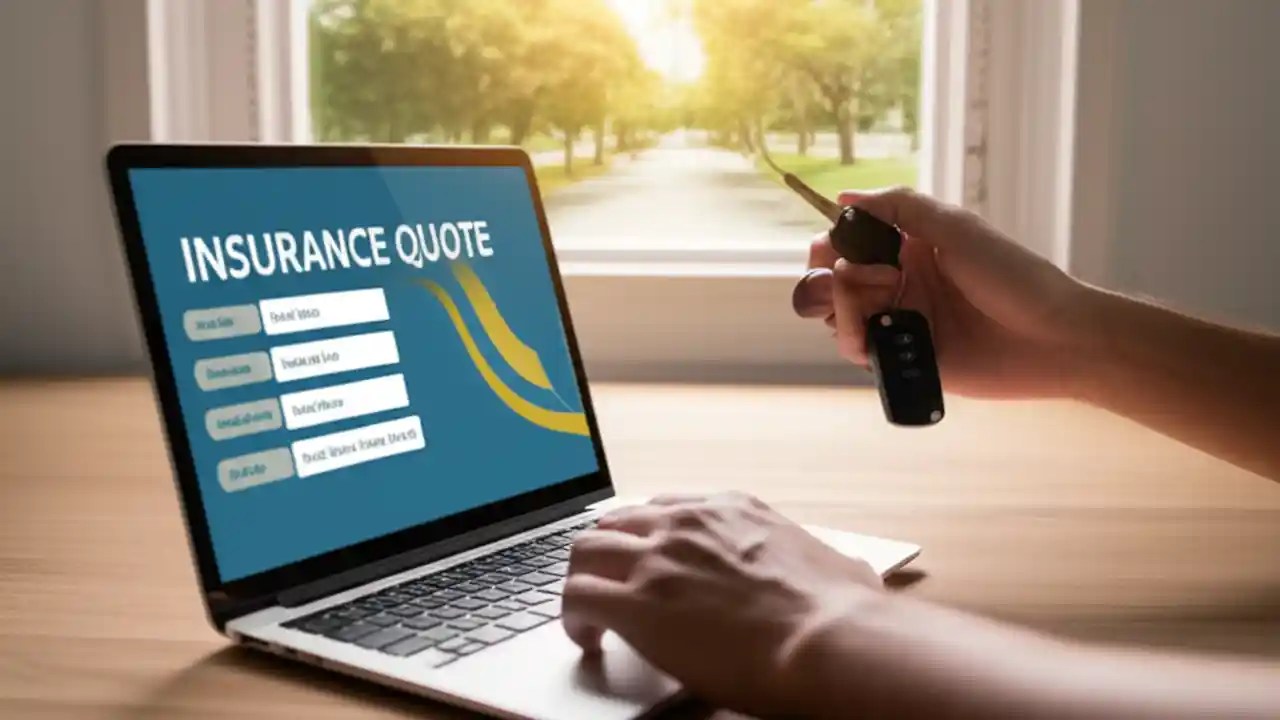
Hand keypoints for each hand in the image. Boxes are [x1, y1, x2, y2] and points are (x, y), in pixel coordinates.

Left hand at [561, 493, 882, 716]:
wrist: (828, 640)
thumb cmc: (842, 613)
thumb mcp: (837, 564)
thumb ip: (827, 563)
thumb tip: (852, 572)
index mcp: (731, 509)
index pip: (664, 508)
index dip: (645, 536)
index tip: (643, 557)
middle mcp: (687, 523)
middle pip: (614, 523)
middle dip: (603, 553)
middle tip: (603, 583)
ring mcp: (657, 560)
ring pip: (584, 552)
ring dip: (580, 580)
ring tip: (586, 614)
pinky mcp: (636, 604)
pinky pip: (576, 598)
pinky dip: (572, 619)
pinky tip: (587, 642)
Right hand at [793, 188, 1094, 397]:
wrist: (1053, 337)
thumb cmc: (1013, 275)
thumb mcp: (956, 227)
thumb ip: (898, 208)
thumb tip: (841, 197)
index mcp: (907, 247)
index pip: (844, 241)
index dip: (830, 243)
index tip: (839, 247)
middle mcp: (897, 283)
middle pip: (828, 281)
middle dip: (822, 279)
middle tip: (845, 279)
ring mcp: (898, 322)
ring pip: (836, 316)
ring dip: (839, 307)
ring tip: (876, 304)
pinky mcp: (904, 359)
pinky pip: (858, 350)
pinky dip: (853, 338)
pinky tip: (873, 333)